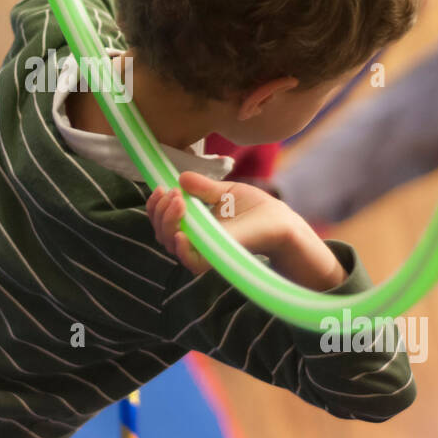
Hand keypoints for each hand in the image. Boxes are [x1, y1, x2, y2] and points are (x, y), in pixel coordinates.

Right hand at [147, 171, 345, 290]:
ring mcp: (203, 251)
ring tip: (178, 201)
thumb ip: (203, 188)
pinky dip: (179, 246)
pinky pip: (188, 259)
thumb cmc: (257, 210)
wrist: (281, 223)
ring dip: (167, 221)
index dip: (156, 205)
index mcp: (195, 224)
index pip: (163, 220)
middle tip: (171, 193)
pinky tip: (180, 232)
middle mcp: (195, 240)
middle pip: (160, 231)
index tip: (161, 187)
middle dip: (158, 211)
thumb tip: (180, 177)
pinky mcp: (214, 260)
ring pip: (169, 242)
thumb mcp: (226, 192)